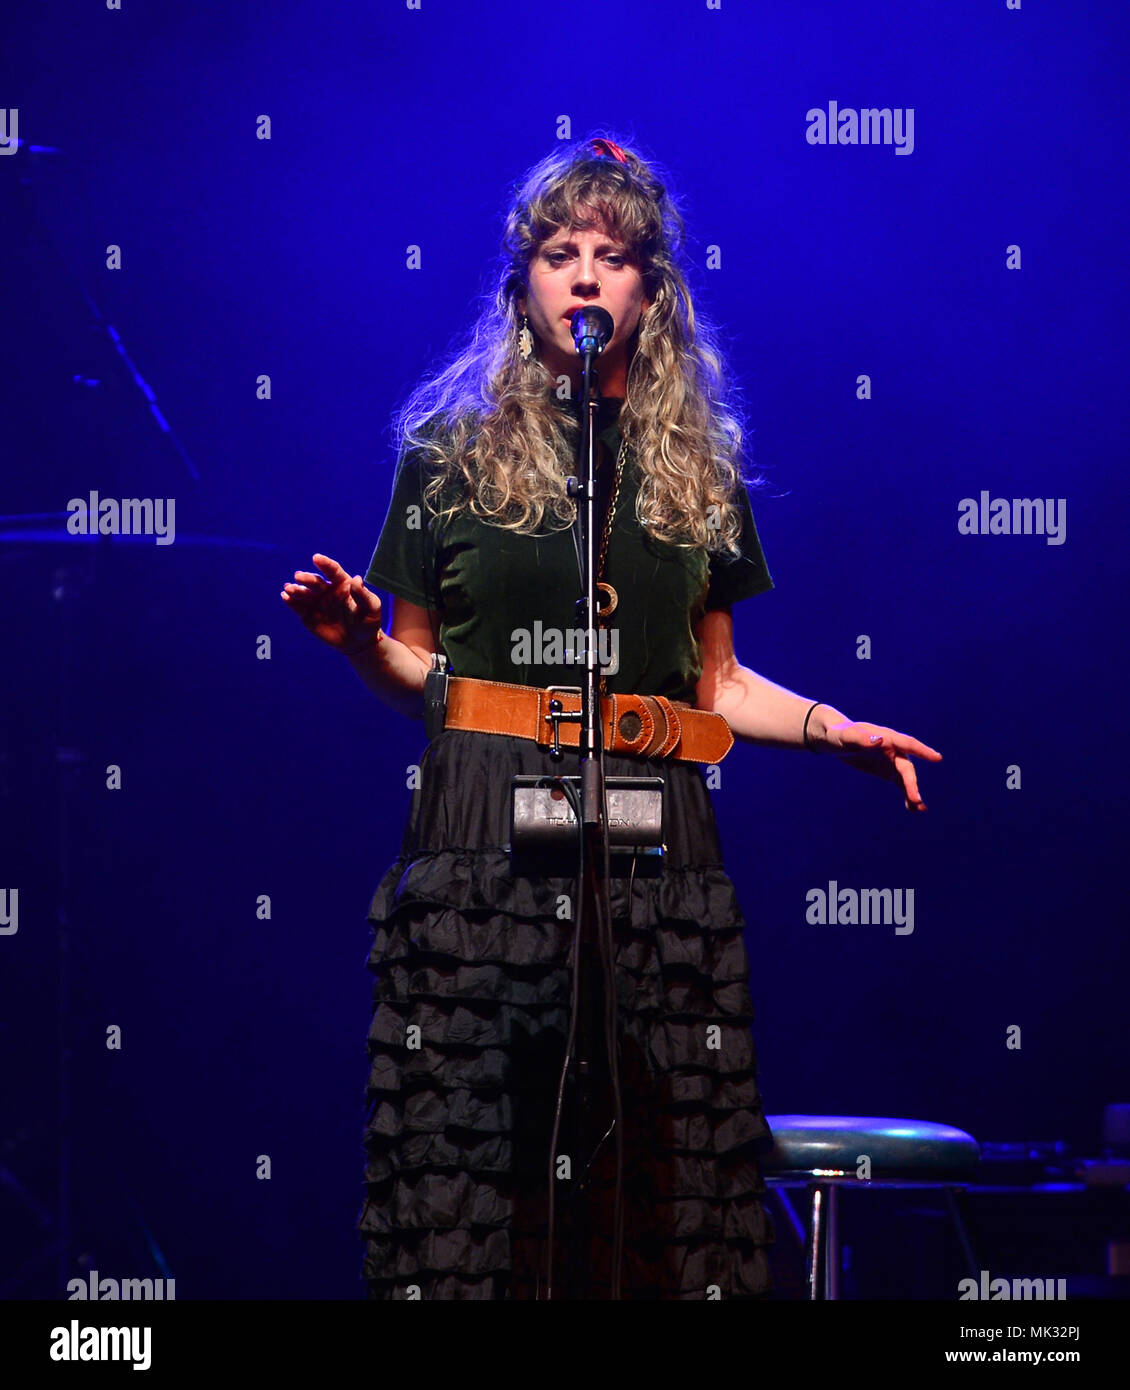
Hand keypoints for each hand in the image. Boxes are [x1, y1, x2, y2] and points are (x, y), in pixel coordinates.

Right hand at [281, 554, 382, 654]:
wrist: (358, 642)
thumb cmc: (368, 621)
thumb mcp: (371, 608)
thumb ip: (363, 595)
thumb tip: (356, 579)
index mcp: (342, 584)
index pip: (333, 571)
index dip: (325, 564)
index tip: (316, 558)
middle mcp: (327, 590)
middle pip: (315, 581)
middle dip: (306, 578)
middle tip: (299, 577)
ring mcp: (316, 602)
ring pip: (304, 593)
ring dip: (296, 590)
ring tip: (289, 589)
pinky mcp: (308, 614)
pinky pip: (298, 607)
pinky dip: (290, 601)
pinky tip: (285, 597)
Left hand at [818, 716, 941, 812]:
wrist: (835, 739)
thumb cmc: (838, 733)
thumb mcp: (845, 736)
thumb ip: (860, 737)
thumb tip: (880, 740)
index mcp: (886, 737)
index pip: (907, 744)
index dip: (922, 751)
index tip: (937, 758)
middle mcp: (893, 749)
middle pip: (906, 767)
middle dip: (911, 782)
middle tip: (915, 799)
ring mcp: (892, 761)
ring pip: (906, 778)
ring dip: (912, 791)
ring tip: (919, 808)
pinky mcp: (888, 771)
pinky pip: (900, 784)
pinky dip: (906, 795)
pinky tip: (913, 809)